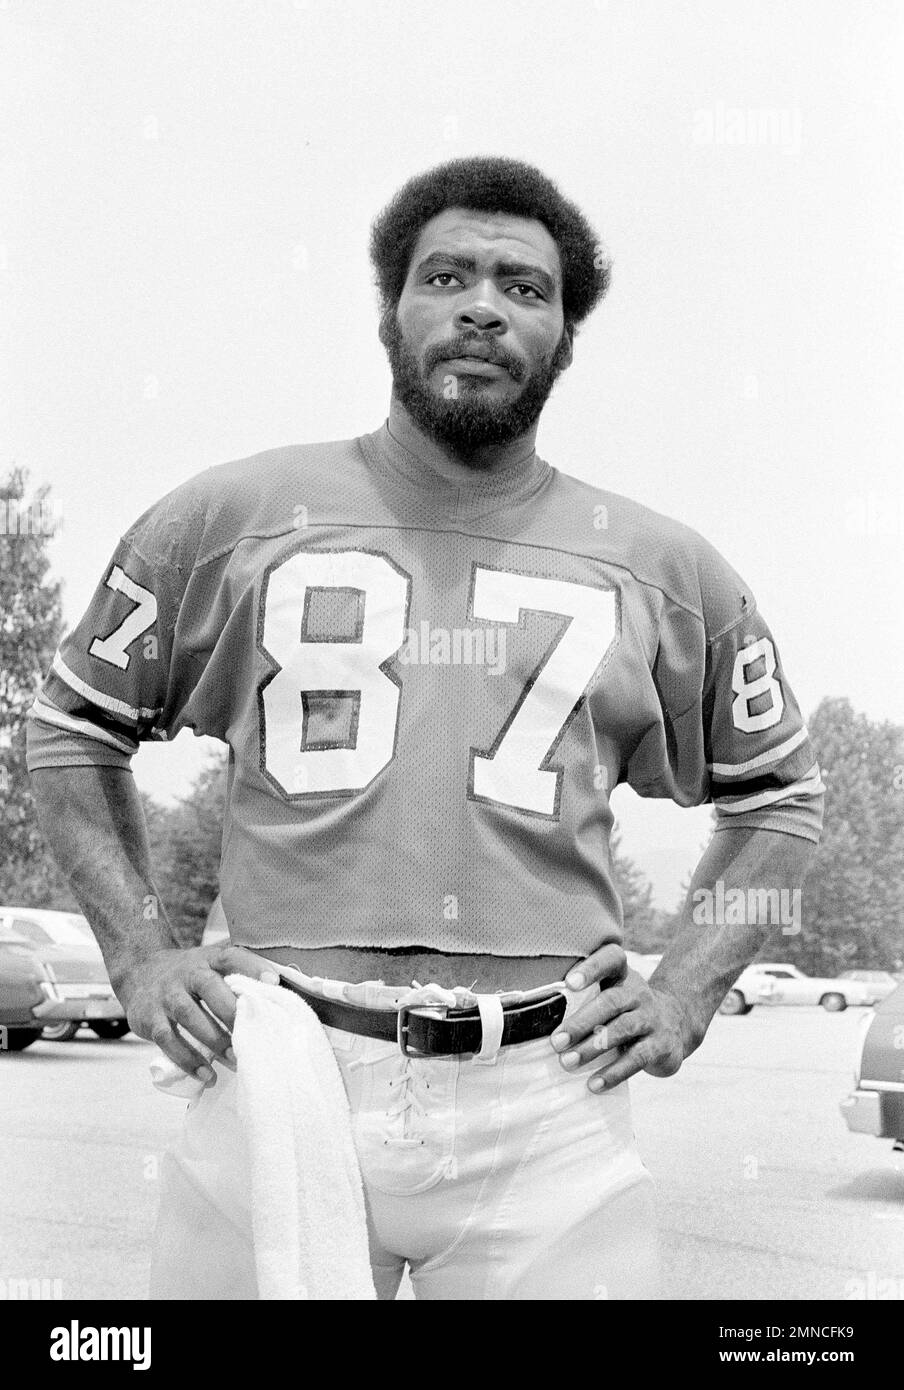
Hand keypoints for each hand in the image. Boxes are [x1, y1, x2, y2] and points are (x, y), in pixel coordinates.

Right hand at [117, 945, 280, 1084]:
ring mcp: (166, 995)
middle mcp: (186, 973)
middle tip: (253, 1034)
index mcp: (207, 959)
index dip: (252, 966)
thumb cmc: (189, 975)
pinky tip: (206, 1074)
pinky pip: (168, 1039)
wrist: (139, 973)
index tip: (272, 982)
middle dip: (232, 1012)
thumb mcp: (210, 964)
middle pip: (209, 986)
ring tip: (235, 1060)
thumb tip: (282, 989)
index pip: (231, 956)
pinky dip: (187, 1059)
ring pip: (189, 1015)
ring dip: (213, 1040)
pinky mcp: (150, 1019)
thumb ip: (239, 973)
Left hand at [551, 950, 691, 1090]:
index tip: (569, 983)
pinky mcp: (661, 1045)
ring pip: (623, 1029)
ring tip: (567, 1062)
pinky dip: (614, 1072)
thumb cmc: (624, 1010)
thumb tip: (537, 1018)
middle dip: (581, 1022)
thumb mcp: (610, 995)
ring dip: (592, 1047)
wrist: (674, 1026)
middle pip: (611, 1001)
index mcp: (622, 975)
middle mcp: (639, 993)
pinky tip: (594, 1084)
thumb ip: (583, 998)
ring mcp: (652, 1018)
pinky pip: (637, 1058)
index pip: (611, 958)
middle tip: (556, 1042)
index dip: (591, 968)